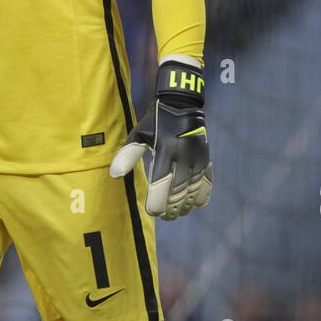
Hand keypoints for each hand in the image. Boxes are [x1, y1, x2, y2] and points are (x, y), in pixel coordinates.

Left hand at [109, 60, 211, 219]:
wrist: (181, 105)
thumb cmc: (155, 123)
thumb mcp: (139, 134)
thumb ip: (127, 155)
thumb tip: (114, 175)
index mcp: (165, 148)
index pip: (161, 181)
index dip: (157, 200)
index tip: (152, 212)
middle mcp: (183, 154)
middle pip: (178, 189)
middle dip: (171, 207)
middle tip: (164, 216)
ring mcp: (196, 156)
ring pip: (193, 188)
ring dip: (185, 205)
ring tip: (176, 214)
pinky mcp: (205, 157)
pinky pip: (206, 182)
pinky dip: (201, 196)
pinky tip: (193, 205)